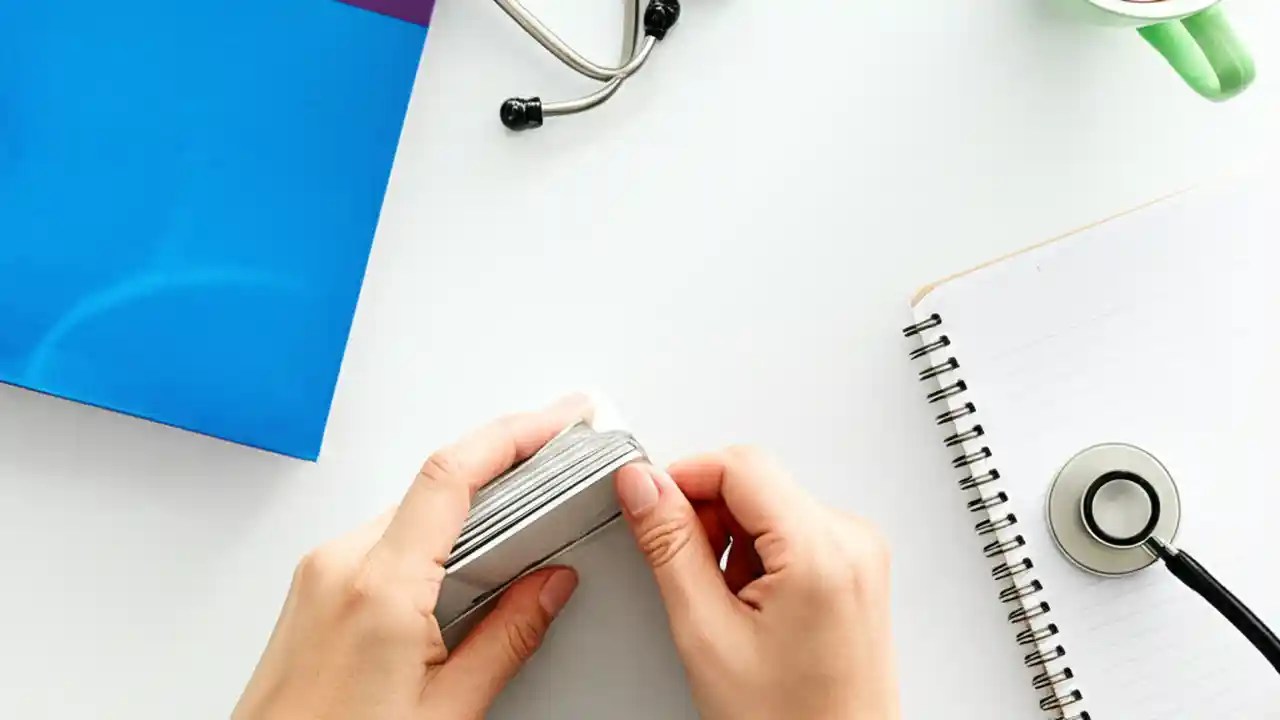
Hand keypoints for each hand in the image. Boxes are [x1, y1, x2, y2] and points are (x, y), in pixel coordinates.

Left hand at [233, 397, 590, 719]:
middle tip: (560, 471)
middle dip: (505, 470)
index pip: (452, 475)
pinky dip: (434, 538)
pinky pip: (385, 538)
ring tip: (523, 533)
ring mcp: (320, 572)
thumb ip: (508, 639)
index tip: (559, 419)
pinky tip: (465, 566)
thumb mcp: (446, 713)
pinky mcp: (313, 587)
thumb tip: (552, 586)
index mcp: (379, 589)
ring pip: (411, 512)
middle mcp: (340, 564)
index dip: (514, 433)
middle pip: (436, 486)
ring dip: (469, 510)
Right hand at [614, 448, 899, 719]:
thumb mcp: (706, 633)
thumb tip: (643, 486)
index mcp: (824, 551)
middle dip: (707, 517)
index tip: (647, 502)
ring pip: (770, 506)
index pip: (741, 464)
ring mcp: (859, 555)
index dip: (683, 476)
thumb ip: (669, 546)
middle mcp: (852, 541)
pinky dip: (757, 558)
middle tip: (685, 572)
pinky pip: (792, 533)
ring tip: (723, 604)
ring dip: (730, 541)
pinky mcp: (855, 569)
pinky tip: (748, 606)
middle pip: (756, 482)